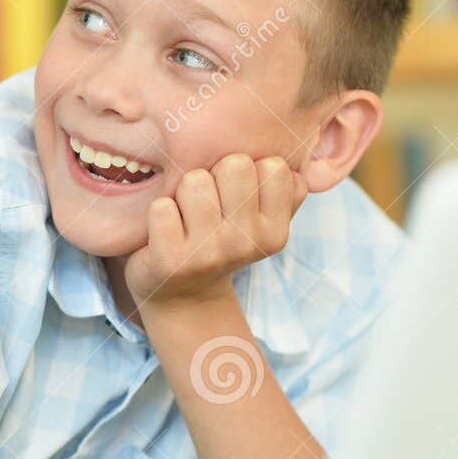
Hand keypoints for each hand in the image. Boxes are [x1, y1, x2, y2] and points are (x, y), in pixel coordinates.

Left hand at [125, 154, 307, 308]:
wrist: (182, 297)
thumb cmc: (221, 242)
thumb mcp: (261, 221)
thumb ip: (284, 190)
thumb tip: (298, 161)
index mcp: (275, 232)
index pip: (274, 166)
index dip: (248, 170)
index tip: (236, 193)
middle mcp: (248, 244)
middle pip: (235, 165)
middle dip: (215, 173)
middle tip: (207, 201)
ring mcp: (209, 253)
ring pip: (195, 181)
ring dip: (183, 191)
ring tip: (186, 216)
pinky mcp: (171, 261)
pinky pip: (161, 207)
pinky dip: (159, 211)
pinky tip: (165, 230)